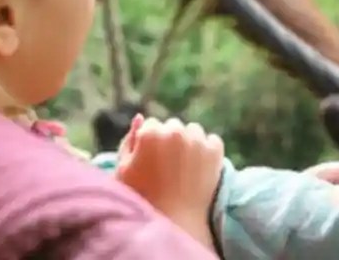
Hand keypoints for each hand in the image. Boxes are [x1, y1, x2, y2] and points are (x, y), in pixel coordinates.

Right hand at [116, 117, 224, 242]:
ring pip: (193, 131)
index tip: (150, 160)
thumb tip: (140, 117)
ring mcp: (197, 140)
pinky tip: (198, 168)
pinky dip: (207, 151)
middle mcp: (175, 131)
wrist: (176, 222)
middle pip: (172, 126)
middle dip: (170, 139)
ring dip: (189, 142)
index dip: (149, 142)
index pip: (151, 125)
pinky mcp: (215, 151)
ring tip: (184, 167)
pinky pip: (212, 140)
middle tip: (168, 165)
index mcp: (150, 133)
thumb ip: (128, 141)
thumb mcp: (123, 171)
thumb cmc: (142, 199)